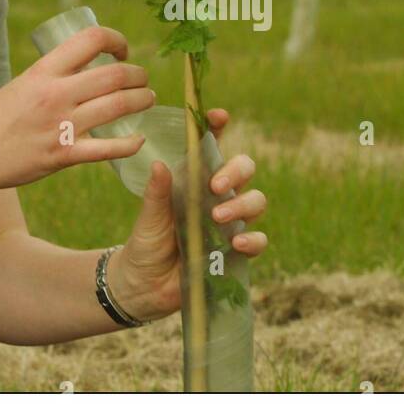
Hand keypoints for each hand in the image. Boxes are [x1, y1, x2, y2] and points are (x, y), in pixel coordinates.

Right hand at [0, 26, 153, 191]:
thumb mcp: (26, 82)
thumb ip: (58, 74)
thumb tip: (93, 66)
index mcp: (45, 70)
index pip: (92, 39)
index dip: (117, 40)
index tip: (122, 52)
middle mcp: (55, 94)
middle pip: (115, 74)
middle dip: (139, 75)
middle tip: (142, 80)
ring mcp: (61, 126)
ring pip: (119, 106)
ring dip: (142, 101)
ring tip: (147, 100)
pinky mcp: (63, 155)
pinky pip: (109, 149)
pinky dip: (131, 144)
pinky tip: (139, 140)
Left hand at [107, 108, 268, 322]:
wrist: (144, 286)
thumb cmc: (146, 244)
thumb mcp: (148, 218)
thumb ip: (157, 193)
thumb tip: (159, 165)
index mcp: (195, 180)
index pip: (212, 147)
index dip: (218, 128)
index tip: (218, 116)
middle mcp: (218, 196)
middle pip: (244, 169)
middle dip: (236, 171)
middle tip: (216, 186)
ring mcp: (230, 222)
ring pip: (256, 201)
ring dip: (242, 205)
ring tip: (218, 217)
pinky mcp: (236, 252)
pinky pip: (258, 240)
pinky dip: (252, 239)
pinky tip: (235, 243)